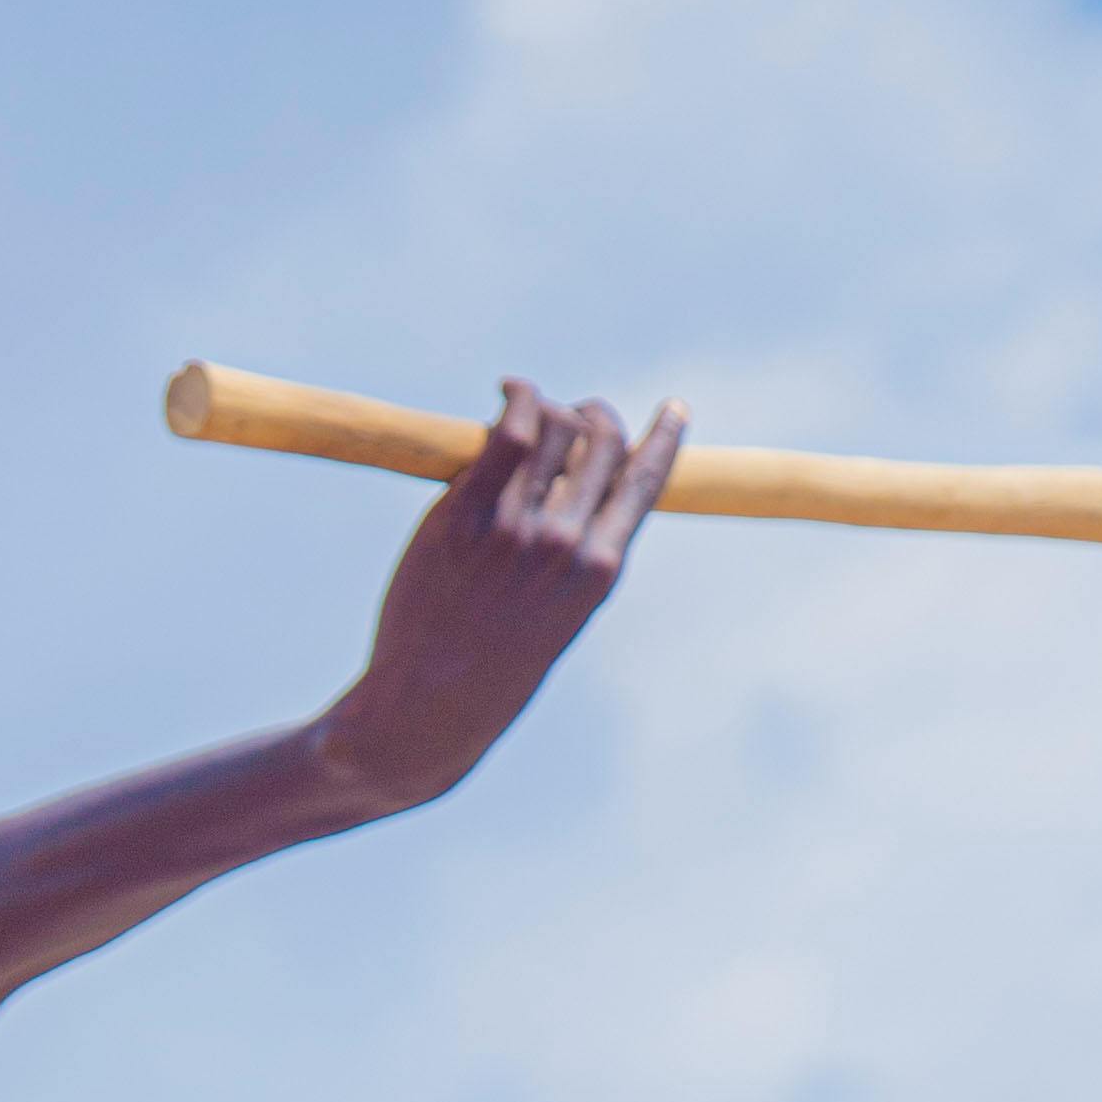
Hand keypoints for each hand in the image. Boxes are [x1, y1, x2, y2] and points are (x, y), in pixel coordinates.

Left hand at [316, 382, 686, 815]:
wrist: (428, 710)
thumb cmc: (490, 667)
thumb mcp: (557, 616)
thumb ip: (577, 554)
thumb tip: (572, 474)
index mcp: (600, 570)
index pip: (645, 482)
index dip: (665, 438)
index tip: (673, 410)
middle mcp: (566, 544)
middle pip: (601, 439)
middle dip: (593, 416)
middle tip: (573, 415)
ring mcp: (516, 528)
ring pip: (553, 426)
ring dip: (546, 409)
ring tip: (525, 412)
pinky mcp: (466, 517)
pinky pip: (507, 430)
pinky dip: (517, 396)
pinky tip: (507, 390)